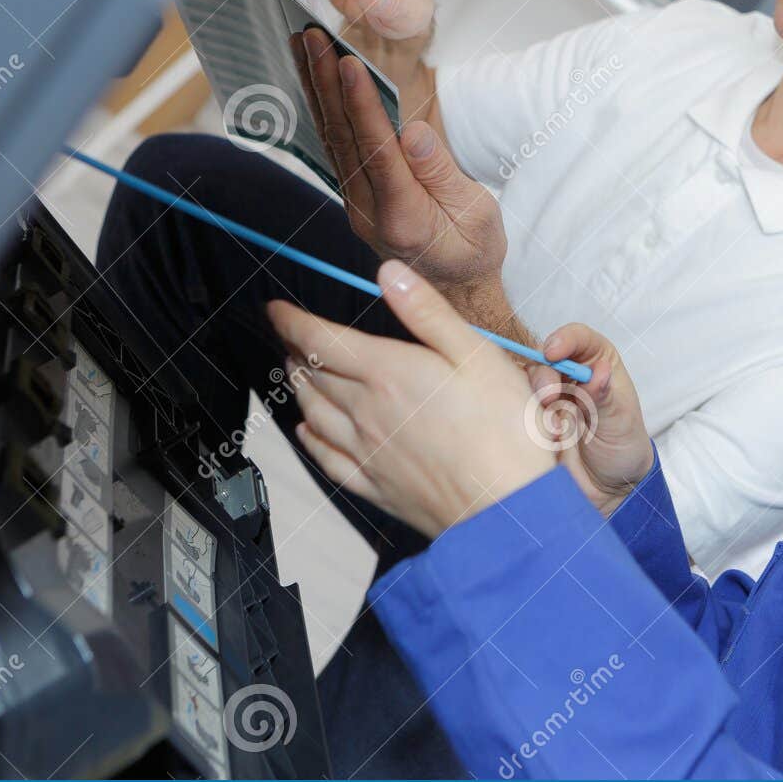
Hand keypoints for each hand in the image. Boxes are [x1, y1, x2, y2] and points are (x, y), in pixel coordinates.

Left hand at [267, 261, 556, 538]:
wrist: (505, 508)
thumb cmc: (502, 432)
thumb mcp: (477, 354)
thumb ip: (428, 312)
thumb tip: (389, 273)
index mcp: (388, 373)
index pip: (321, 340)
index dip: (292, 321)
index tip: (277, 310)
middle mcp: (366, 412)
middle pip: (313, 374)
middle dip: (295, 349)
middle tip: (291, 336)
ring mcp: (367, 452)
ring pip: (313, 413)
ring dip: (299, 388)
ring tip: (296, 372)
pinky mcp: (375, 486)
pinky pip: (326, 458)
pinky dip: (309, 439)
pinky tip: (307, 432)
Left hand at [292, 26, 505, 291]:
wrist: (455, 290)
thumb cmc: (473, 249)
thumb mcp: (477, 214)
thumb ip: (443, 174)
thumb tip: (415, 131)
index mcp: (404, 217)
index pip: (377, 152)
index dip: (361, 105)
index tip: (349, 64)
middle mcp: (369, 212)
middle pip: (343, 140)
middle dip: (326, 85)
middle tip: (312, 39)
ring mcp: (355, 206)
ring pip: (332, 140)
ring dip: (317, 91)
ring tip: (303, 47)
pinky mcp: (353, 197)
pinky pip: (335, 148)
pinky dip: (323, 109)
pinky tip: (315, 81)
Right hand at [526, 324, 653, 515]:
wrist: (605, 491)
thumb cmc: (621, 450)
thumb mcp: (621, 425)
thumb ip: (607, 398)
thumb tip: (599, 372)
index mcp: (597, 364)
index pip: (579, 339)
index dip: (565, 339)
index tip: (554, 352)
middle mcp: (569, 375)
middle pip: (544, 357)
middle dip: (543, 372)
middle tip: (549, 396)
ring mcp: (546, 397)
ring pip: (525, 380)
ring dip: (529, 393)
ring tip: (545, 420)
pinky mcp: (528, 419)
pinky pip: (513, 405)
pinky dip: (516, 411)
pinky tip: (531, 431)